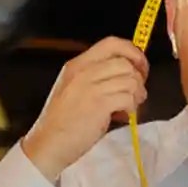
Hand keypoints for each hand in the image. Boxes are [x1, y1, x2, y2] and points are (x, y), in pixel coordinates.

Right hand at [21, 36, 148, 181]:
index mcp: (76, 64)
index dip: (132, 52)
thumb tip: (127, 74)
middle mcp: (83, 71)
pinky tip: (123, 116)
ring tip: (129, 107)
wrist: (48, 143)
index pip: (112, 43)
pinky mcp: (98, 105)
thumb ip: (95, 77)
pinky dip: (132, 107)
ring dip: (136, 94)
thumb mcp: (73, 88)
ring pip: (130, 79)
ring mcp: (90, 87)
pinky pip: (128, 97)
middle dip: (139, 78)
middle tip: (137, 93)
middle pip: (125, 62)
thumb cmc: (62, 121)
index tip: (139, 67)